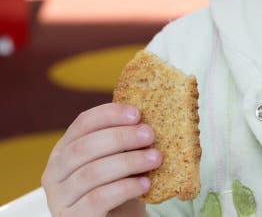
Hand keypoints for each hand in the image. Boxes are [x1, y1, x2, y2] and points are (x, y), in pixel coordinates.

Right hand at [42, 103, 161, 215]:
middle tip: (149, 135)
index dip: (109, 115)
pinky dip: (125, 188)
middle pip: (84, 147)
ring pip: (91, 173)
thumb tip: (150, 114)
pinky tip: (145, 183)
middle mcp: (55, 173)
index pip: (82, 124)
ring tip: (155, 158)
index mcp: (64, 150)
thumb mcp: (117, 158)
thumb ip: (124, 139)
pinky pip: (98, 199)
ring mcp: (60, 199)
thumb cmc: (118, 185)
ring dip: (128, 162)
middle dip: (120, 137)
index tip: (137, 113)